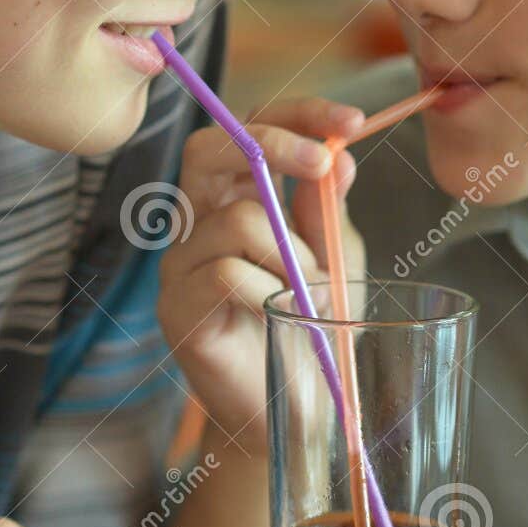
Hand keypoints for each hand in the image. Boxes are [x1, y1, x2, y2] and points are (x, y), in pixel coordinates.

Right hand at [157, 97, 366, 452]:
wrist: (301, 411)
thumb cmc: (315, 329)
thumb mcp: (334, 255)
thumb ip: (326, 208)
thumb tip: (338, 156)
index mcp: (236, 199)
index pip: (249, 130)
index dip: (297, 115)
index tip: (351, 122)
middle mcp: (198, 223)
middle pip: (209, 150)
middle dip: (272, 145)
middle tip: (322, 165)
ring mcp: (181, 264)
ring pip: (237, 220)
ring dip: (294, 255)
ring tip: (314, 296)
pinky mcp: (176, 308)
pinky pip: (227, 273)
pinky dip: (272, 292)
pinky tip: (283, 318)